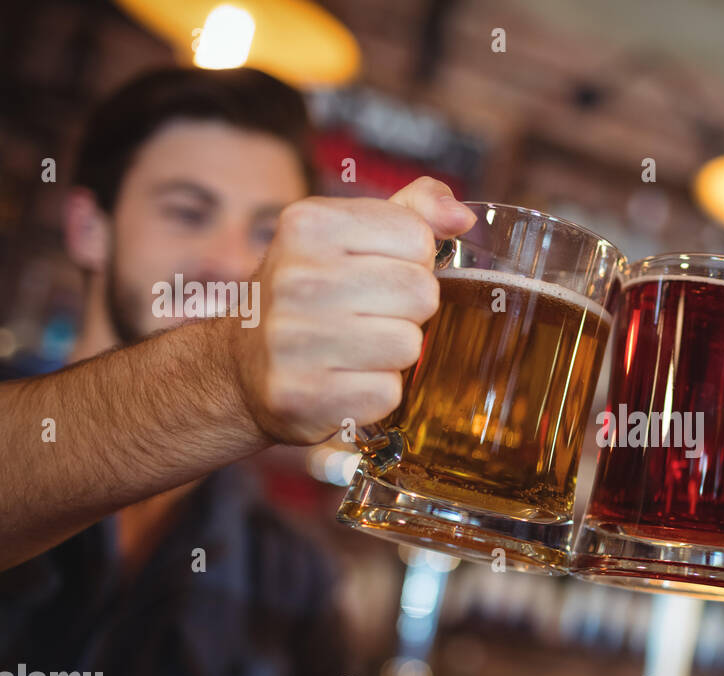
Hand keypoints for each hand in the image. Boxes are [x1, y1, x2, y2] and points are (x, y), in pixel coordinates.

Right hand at [229, 177, 476, 445]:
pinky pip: (388, 393)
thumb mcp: (349, 234)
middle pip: (421, 293)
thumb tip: (461, 216)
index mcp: (308, 224)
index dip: (412, 261)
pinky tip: (345, 379)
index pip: (418, 238)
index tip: (378, 272)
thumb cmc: (311, 292)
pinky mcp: (303, 395)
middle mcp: (295, 278)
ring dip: (395, 353)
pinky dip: (376, 393)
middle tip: (369, 315)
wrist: (242, 363)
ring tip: (357, 348)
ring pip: (409, 345)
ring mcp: (293, 340)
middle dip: (408, 309)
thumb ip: (412, 211)